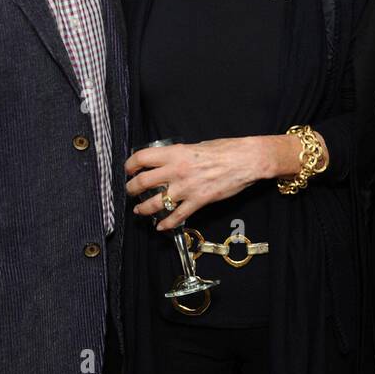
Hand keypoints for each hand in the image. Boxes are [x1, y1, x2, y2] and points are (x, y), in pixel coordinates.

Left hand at [125, 135, 299, 230]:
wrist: (246, 160)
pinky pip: (177, 216)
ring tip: (139, 210)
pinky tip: (161, 226)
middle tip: (130, 192)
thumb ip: (179, 155)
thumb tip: (168, 162)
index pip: (142, 158)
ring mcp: (187, 188)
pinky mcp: (199, 201)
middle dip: (131, 189)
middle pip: (142, 182)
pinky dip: (166, 224)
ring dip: (143, 209)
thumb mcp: (196, 146)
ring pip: (155, 203)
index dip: (130, 165)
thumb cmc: (225, 149)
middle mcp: (176, 170)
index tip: (128, 170)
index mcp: (175, 153)